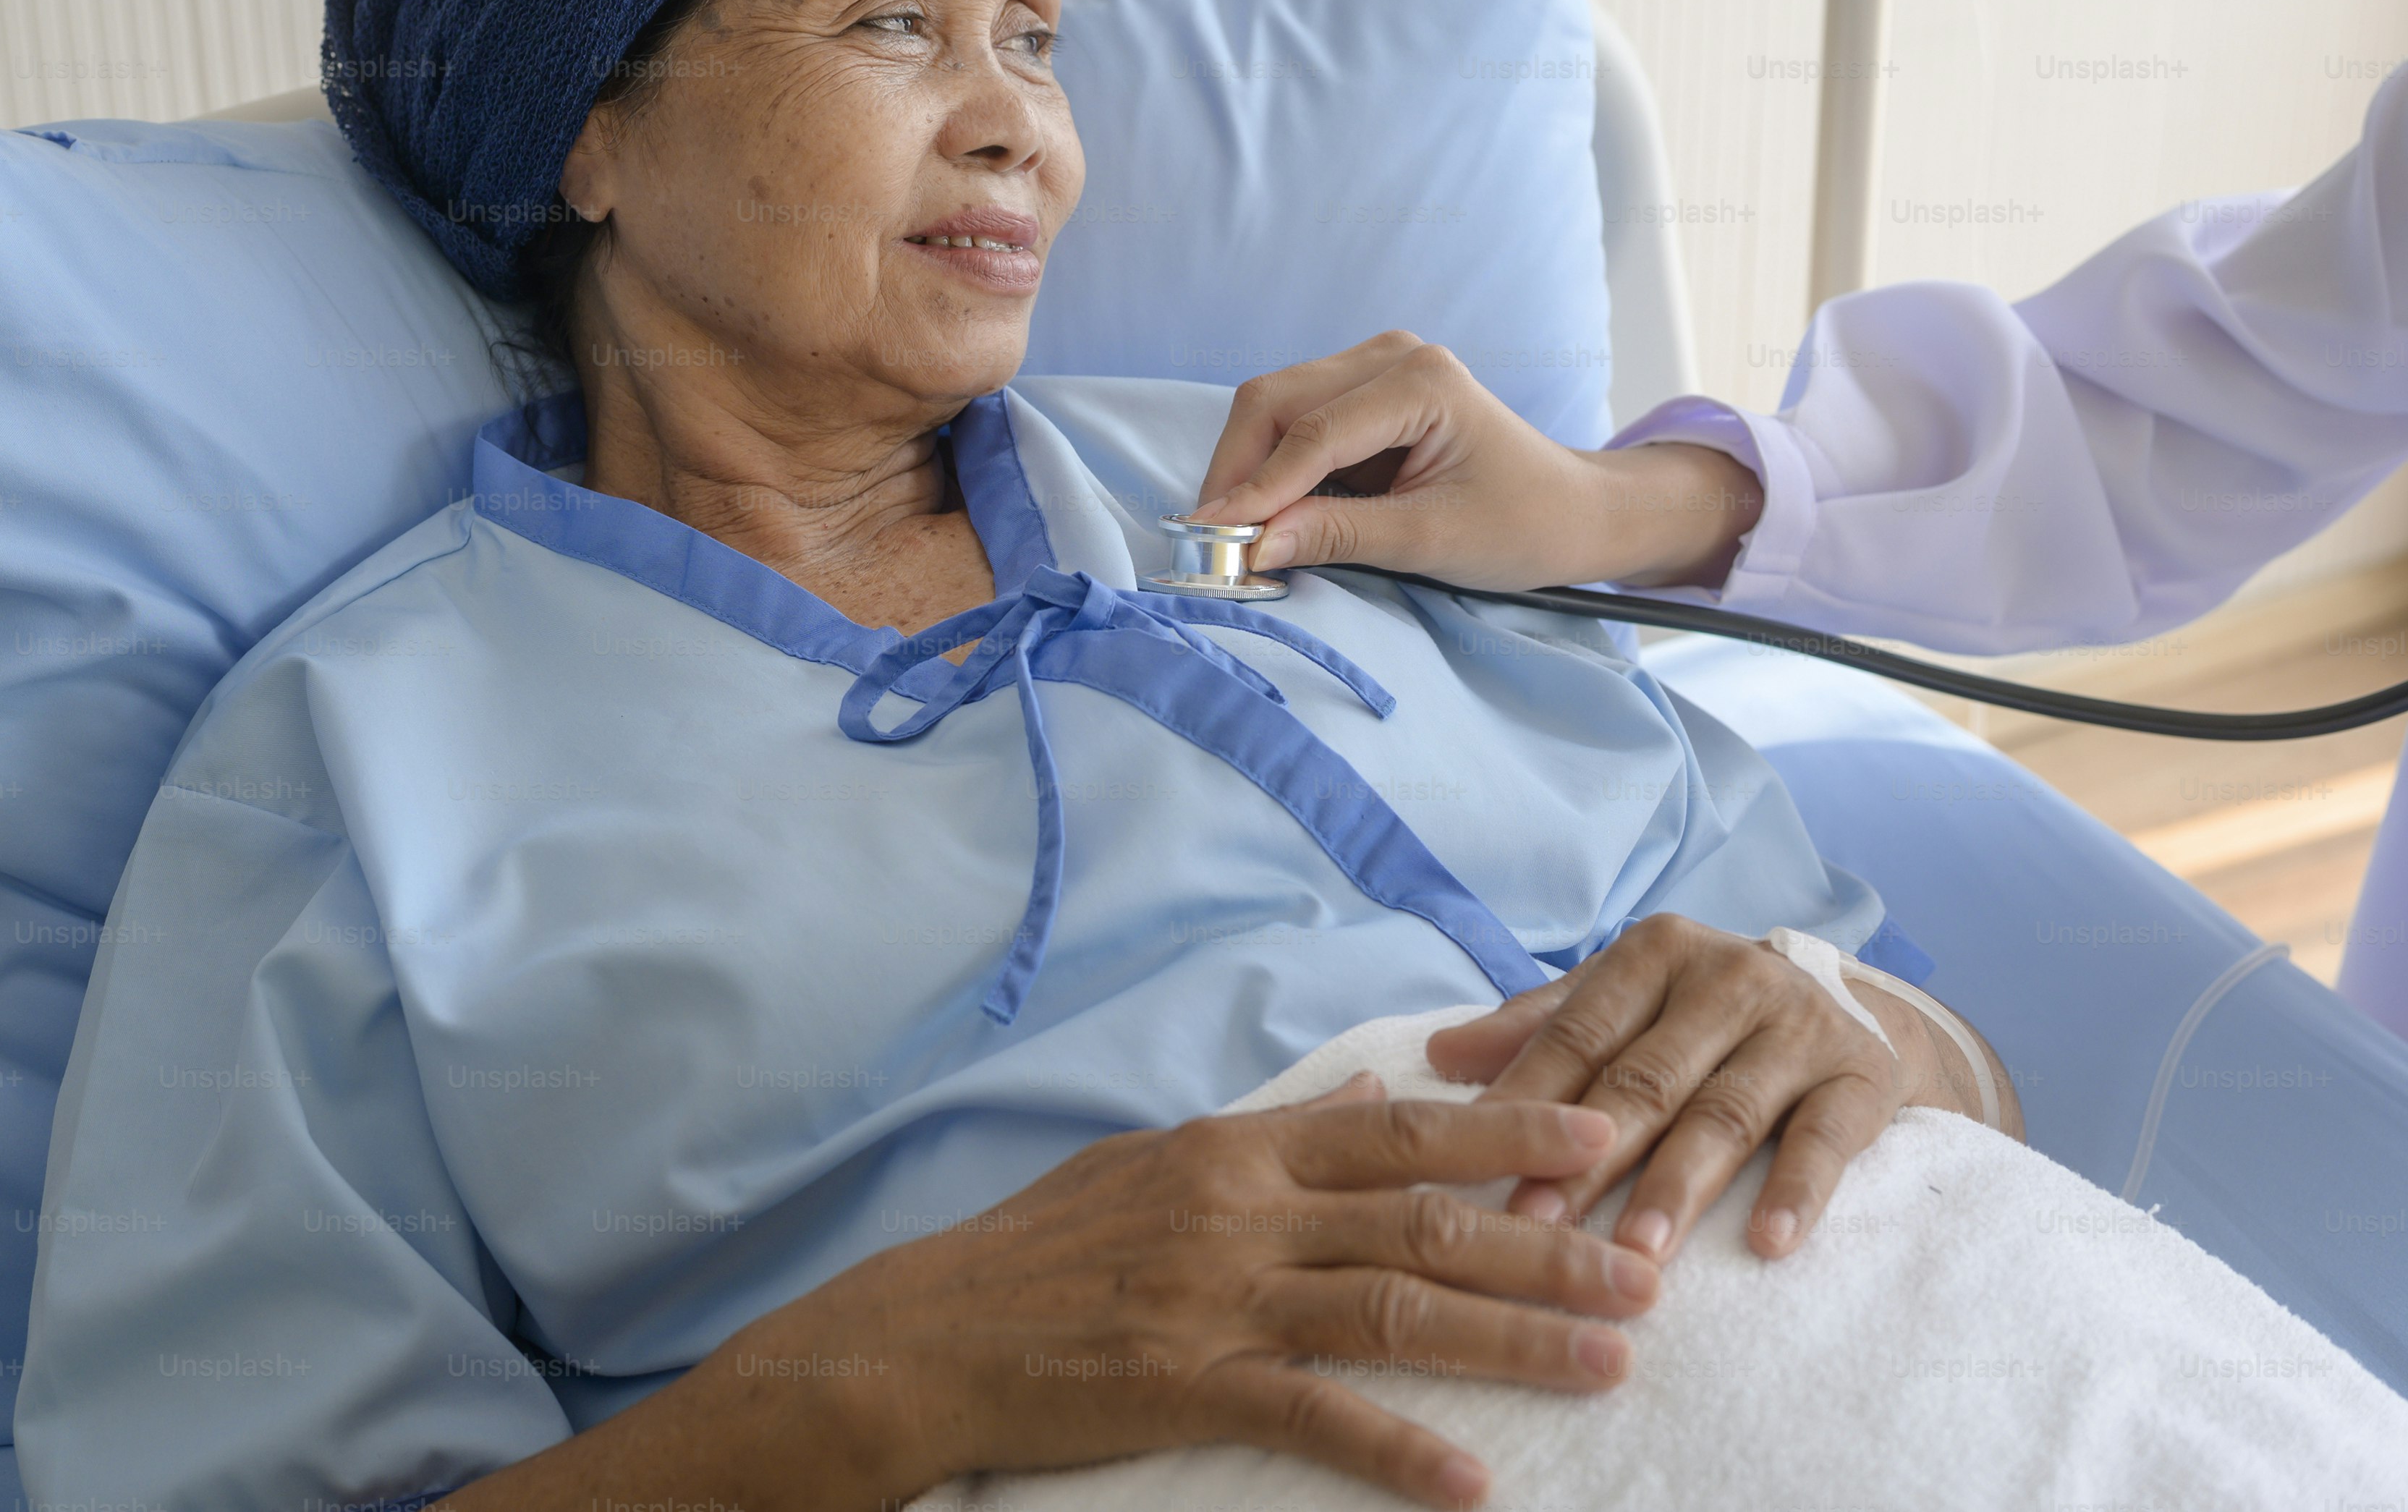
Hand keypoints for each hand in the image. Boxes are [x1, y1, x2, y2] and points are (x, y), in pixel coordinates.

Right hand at [733, 1074, 1661, 1510]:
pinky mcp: (1186, 1386)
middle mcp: (1238, 1211)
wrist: (927, 1333)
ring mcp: (1215, 1299)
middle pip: (1423, 1223)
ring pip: (1394, 1312)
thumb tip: (1362, 1100)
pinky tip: (1470, 1483)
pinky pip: (1313, 1416)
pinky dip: (1398, 1449)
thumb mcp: (1148, 1162)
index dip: (1508, 1126)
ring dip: (1511, 1340)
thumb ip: (1262, 1136)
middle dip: (1548, 1244)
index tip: (1603, 1127)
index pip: (1398, 1129)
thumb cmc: (1037, 1251)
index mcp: (1233, 1149)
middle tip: (1646, 1267)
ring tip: (1607, 1362)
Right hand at [1187, 332, 1759, 589]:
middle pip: (1275, 403)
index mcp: (1421, 380)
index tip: (1210, 537)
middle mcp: (1391, 357)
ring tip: (1236, 535)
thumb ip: (1338, 536)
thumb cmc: (1525, 525)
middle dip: (1238, 472)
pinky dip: (1272, 471)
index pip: (1311, 433)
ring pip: (1274, 410)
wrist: (1575, 512)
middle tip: (1211, 541)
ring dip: (1249, 471)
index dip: (1255, 489)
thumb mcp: (1432, 543)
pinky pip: (1294, 426)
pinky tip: (1269, 515)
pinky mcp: (1364, 395)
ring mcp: (1375, 368)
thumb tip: (1251, 546)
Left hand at [1422, 914, 2021, 1268]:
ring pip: (1724, 1115)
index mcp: (1654, 954)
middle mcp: (1727, 978)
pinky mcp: (1859, 1077)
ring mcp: (1797, 1026)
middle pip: (1643, 1081)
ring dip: (1678, 1188)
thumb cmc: (1703, 1014)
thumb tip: (1439, 1055)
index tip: (1478, 1171)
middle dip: (1587, 1160)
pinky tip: (1766, 1243)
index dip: (1526, 1104)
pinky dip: (1796, 1191)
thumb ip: (1538, 1028)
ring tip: (1635, 1254)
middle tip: (1538, 1228)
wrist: (1850, 1007)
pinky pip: (1826, 1140)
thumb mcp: (1624, 1003)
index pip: (1577, 1035)